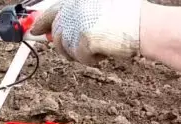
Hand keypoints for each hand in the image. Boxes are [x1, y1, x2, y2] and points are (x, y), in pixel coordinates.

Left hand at [30, 0, 144, 64]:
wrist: (146, 25)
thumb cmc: (131, 16)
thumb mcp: (103, 5)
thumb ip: (79, 13)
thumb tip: (54, 30)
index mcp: (78, 0)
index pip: (52, 11)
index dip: (42, 22)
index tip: (34, 30)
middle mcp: (74, 8)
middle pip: (57, 34)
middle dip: (65, 45)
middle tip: (81, 48)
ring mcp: (78, 24)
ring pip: (67, 49)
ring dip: (81, 53)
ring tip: (101, 45)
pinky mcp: (83, 41)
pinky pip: (81, 58)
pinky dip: (92, 59)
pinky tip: (106, 50)